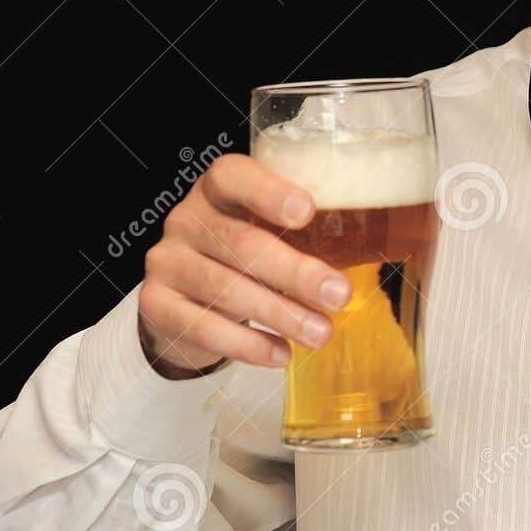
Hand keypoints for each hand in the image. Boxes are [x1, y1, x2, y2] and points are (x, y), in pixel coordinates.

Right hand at [136, 154, 350, 377]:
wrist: (185, 298)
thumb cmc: (243, 255)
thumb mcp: (266, 231)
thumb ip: (303, 233)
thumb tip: (374, 248)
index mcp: (217, 189)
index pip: (233, 176)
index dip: (268, 191)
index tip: (308, 211)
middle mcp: (186, 219)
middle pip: (240, 243)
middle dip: (295, 272)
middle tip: (339, 294)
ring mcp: (166, 261)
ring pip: (225, 288)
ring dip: (279, 314)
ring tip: (321, 333)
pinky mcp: (156, 304)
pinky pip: (202, 326)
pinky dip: (247, 344)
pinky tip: (281, 354)